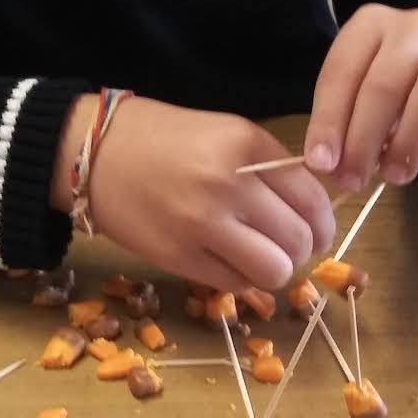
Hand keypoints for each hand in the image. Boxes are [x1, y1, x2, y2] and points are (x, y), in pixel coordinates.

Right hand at [53, 95, 335, 291]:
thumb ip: (271, 166)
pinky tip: (230, 261)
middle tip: (290, 246)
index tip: (317, 228)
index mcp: (246, 144)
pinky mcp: (179, 257)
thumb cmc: (164, 139)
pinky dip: (243, 279)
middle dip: (303, 249)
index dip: (324, 221)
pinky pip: (235, 284)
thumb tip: (315, 211)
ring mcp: (202, 224)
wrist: (94, 153)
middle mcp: (229, 184)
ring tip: (262, 258)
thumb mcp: (226, 132)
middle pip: (299, 239)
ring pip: (274, 270)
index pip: (312, 198)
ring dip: (276, 270)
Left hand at [304, 5, 417, 189]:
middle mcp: (416, 27)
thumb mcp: (356, 100)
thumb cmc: (392, 91)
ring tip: (397, 177)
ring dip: (412, 139)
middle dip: (365, 137)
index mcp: (371, 25)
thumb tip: (327, 166)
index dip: (329, 120)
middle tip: (355, 180)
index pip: (343, 71)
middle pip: (386, 82)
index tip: (322, 164)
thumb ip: (341, 126)